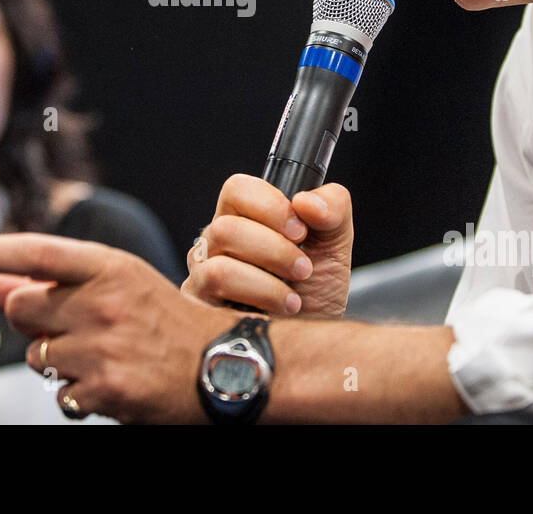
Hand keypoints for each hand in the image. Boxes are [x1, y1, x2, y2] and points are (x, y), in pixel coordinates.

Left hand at [0, 233, 234, 423]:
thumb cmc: (165, 321)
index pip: (35, 251)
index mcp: (109, 266)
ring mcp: (102, 346)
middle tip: (69, 327)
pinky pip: (59, 394)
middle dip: (31, 320)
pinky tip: (109, 382)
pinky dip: (76, 393)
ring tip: (99, 356)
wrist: (220, 365)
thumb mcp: (118, 285)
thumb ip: (53, 284)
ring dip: (56, 361)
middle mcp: (103, 301)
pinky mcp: (104, 388)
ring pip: (36, 356)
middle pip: (21, 308)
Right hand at [181, 173, 352, 317]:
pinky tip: (279, 310)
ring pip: (219, 259)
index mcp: (244, 219)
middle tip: (304, 269)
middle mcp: (216, 243)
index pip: (237, 189)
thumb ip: (333, 207)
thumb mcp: (335, 244)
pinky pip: (215, 284)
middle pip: (227, 226)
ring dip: (267, 277)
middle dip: (275, 249)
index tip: (301, 230)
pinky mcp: (197, 305)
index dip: (269, 205)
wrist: (314, 342)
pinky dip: (258, 294)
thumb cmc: (316, 292)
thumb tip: (306, 201)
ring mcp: (201, 274)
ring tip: (293, 296)